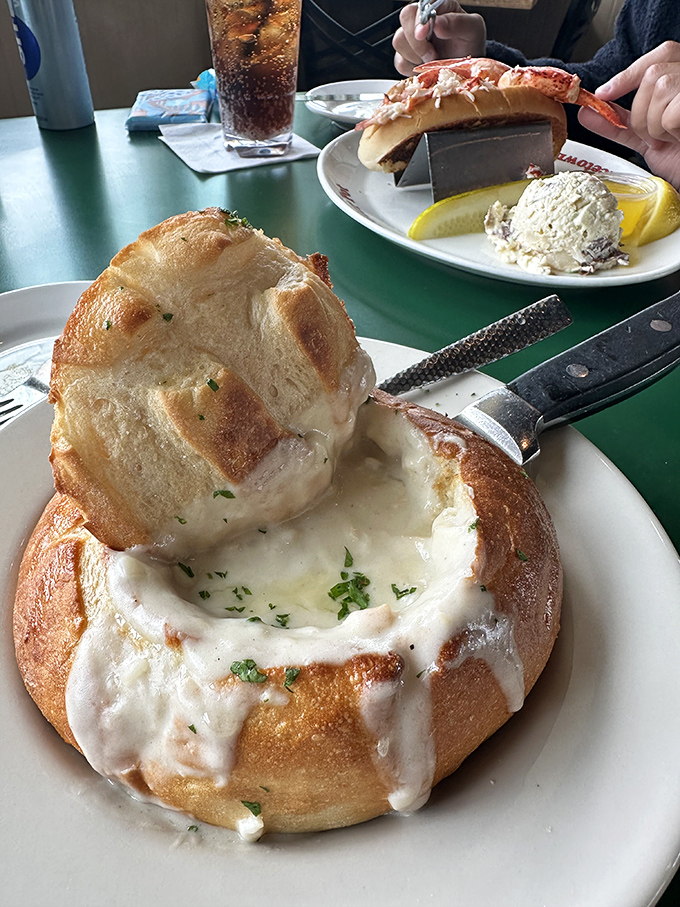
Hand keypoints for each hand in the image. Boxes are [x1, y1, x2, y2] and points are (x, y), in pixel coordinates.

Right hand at [393, 1, 485, 75]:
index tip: (424, 34)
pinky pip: (400, 62)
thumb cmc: (470, 44)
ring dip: (416, 56)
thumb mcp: (473, 30)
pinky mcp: (406, 57)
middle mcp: (422, 20)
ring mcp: (412, 39)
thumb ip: (458, 23)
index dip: (418, 19)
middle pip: (405, 19)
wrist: (467, 70)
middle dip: (416, 41)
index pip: (419, 6)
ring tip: (433, 61)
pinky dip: (412, 68)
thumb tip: (437, 24)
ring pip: (399, 42)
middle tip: (432, 54)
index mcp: (437, 7)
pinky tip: (426, 68)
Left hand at [578, 41, 679, 189]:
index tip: (604, 94)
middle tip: (652, 136)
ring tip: (668, 140)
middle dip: (641, 111)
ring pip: (661, 88)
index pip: (660, 56)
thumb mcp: (646, 139)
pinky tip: (678, 139)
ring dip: (653, 124)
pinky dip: (668, 131)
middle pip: (654, 75)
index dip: (630, 73)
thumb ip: (620, 124)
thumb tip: (587, 113)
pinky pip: (672, 112)